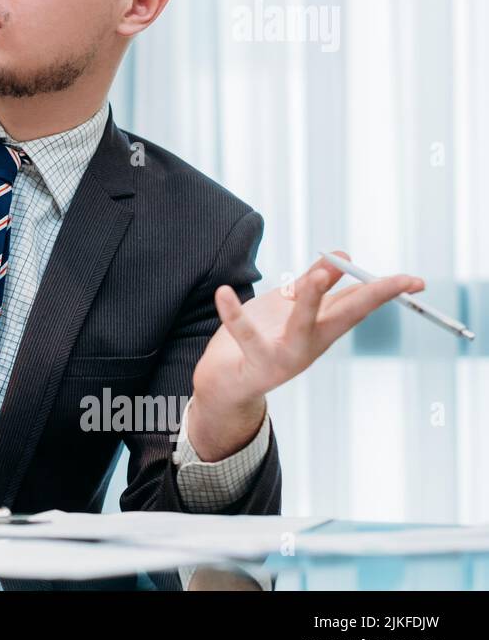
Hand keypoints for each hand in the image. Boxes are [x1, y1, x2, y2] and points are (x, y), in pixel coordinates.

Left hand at [186, 250, 424, 460]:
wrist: (227, 382)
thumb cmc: (262, 338)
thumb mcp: (290, 308)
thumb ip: (313, 284)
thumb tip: (342, 256)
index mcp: (323, 328)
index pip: (360, 304)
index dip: (387, 291)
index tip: (416, 281)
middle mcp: (311, 343)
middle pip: (344, 315)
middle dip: (367, 295)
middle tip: (393, 279)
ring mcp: (285, 355)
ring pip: (302, 326)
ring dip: (310, 301)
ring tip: (316, 277)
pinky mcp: (254, 362)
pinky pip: (244, 335)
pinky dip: (234, 313)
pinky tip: (224, 293)